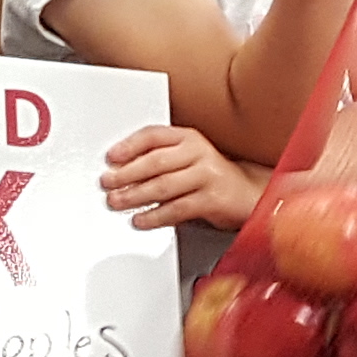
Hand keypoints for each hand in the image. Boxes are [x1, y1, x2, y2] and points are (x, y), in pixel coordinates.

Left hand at [99, 124, 263, 235]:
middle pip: (155, 161)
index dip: (129, 146)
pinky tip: (141, 220)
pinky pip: (178, 208)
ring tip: (118, 202)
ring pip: (164, 185)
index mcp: (188, 138)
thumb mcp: (186, 159)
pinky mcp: (213, 200)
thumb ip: (158, 160)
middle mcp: (198, 152)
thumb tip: (119, 171)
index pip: (153, 136)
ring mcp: (207, 175)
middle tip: (108, 183)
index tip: (110, 158)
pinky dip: (155, 216)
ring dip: (135, 196)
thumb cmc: (209, 177)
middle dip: (126, 174)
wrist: (248, 193)